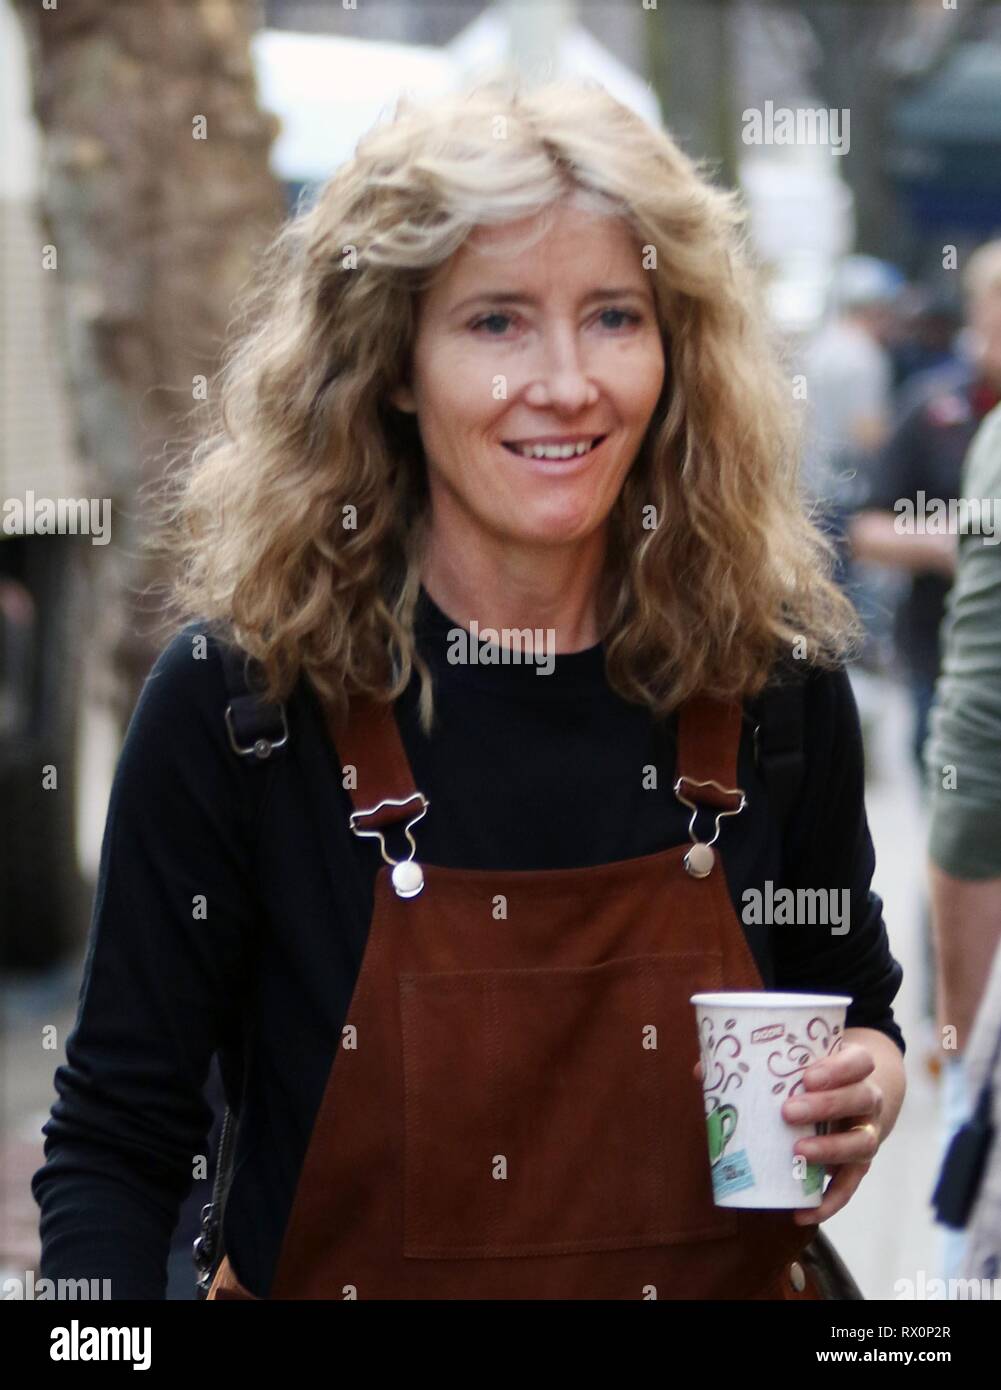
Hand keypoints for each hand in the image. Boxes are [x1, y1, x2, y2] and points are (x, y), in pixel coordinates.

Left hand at [692, 1041, 883, 1223]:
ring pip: (862, 1142)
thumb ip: (752, 1065)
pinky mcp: (859, 1166)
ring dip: (831, 1149)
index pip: (859, 1061)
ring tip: (797, 1151)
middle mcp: (867, 1099)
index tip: (806, 1076)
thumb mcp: (794, 1064)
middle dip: (826, 1105)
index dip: (837, 1068)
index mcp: (852, 1067)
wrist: (849, 1100)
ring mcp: (866, 1133)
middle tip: (787, 1112)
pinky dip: (829, 1201)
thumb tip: (702, 1072)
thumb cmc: (811, 1079)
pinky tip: (802, 1211)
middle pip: (861, 1098)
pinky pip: (850, 1187)